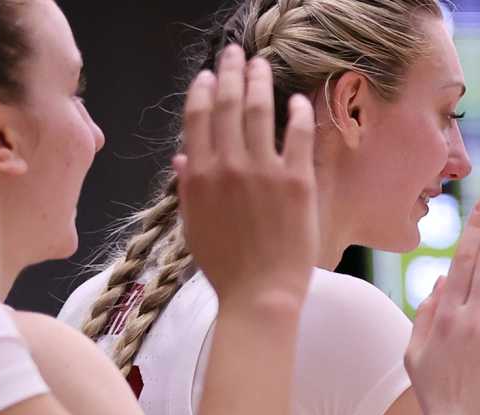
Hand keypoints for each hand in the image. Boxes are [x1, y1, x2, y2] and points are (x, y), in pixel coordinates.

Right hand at [176, 46, 317, 309]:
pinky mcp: (296, 182)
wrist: (260, 294)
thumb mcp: (194, 225)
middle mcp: (228, 165)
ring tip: (262, 65)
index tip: (208, 76)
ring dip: (260, 81)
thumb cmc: (226, 267)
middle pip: (228, 104)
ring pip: (260, 111)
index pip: (198, 117)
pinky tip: (297, 101)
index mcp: (199, 174)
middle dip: (231, 73)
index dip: (204, 91)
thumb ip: (189, 187)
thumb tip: (182, 158)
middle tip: (236, 54)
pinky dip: (297, 113)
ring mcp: (263, 171)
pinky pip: (298, 136)